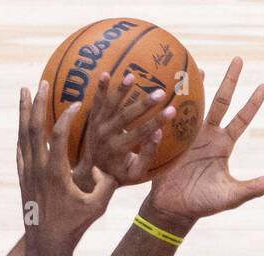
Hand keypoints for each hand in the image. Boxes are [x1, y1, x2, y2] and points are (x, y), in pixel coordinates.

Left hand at [18, 81, 115, 249]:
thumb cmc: (74, 226)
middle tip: (42, 83)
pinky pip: (20, 150)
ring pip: (23, 136)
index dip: (68, 116)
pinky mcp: (23, 178)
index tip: (78, 103)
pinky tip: (23, 124)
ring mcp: (27, 173)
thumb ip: (106, 184)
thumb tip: (110, 167)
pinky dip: (22, 133)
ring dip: (25, 112)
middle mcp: (37, 168)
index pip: (58, 134)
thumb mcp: (97, 206)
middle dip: (39, 103)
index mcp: (55, 172)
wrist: (46, 244)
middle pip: (34, 128)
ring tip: (25, 91)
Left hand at [71, 71, 172, 191]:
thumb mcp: (135, 174)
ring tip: (132, 76)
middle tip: (161, 92)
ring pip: (110, 106)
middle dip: (144, 104)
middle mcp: (106, 136)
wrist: (91, 172)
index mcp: (118, 149)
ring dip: (121, 90)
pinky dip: (99, 89)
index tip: (173, 110)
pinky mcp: (93, 119)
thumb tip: (158, 134)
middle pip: (126, 116)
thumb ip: (147, 156)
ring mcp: (98, 126)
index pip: (140, 133)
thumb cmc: (119, 173)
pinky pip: (96, 102)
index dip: (156, 121)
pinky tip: (104, 74)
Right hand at [144, 58, 263, 224]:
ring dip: (199, 84)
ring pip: (196, 104)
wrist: (172, 210)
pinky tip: (172, 84)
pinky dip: (174, 100)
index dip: (253, 103)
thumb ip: (254, 187)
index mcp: (223, 146)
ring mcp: (188, 136)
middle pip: (221, 102)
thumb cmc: (203, 204)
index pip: (242, 119)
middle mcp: (208, 136)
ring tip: (202, 64)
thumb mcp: (231, 196)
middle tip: (239, 58)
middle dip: (230, 80)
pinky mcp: (170, 140)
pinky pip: (173, 116)